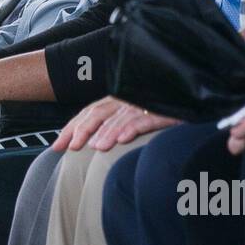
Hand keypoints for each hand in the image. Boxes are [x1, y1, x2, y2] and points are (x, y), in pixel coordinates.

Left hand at [52, 95, 176, 151]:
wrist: (189, 97)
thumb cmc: (160, 111)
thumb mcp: (133, 119)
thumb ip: (114, 127)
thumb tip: (93, 146)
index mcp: (116, 101)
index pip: (89, 113)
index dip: (71, 128)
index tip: (56, 146)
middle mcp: (126, 100)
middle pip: (98, 113)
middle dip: (82, 130)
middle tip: (70, 148)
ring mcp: (143, 104)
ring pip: (119, 118)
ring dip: (106, 132)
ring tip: (95, 147)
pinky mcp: (161, 110)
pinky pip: (143, 119)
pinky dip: (131, 128)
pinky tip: (123, 140)